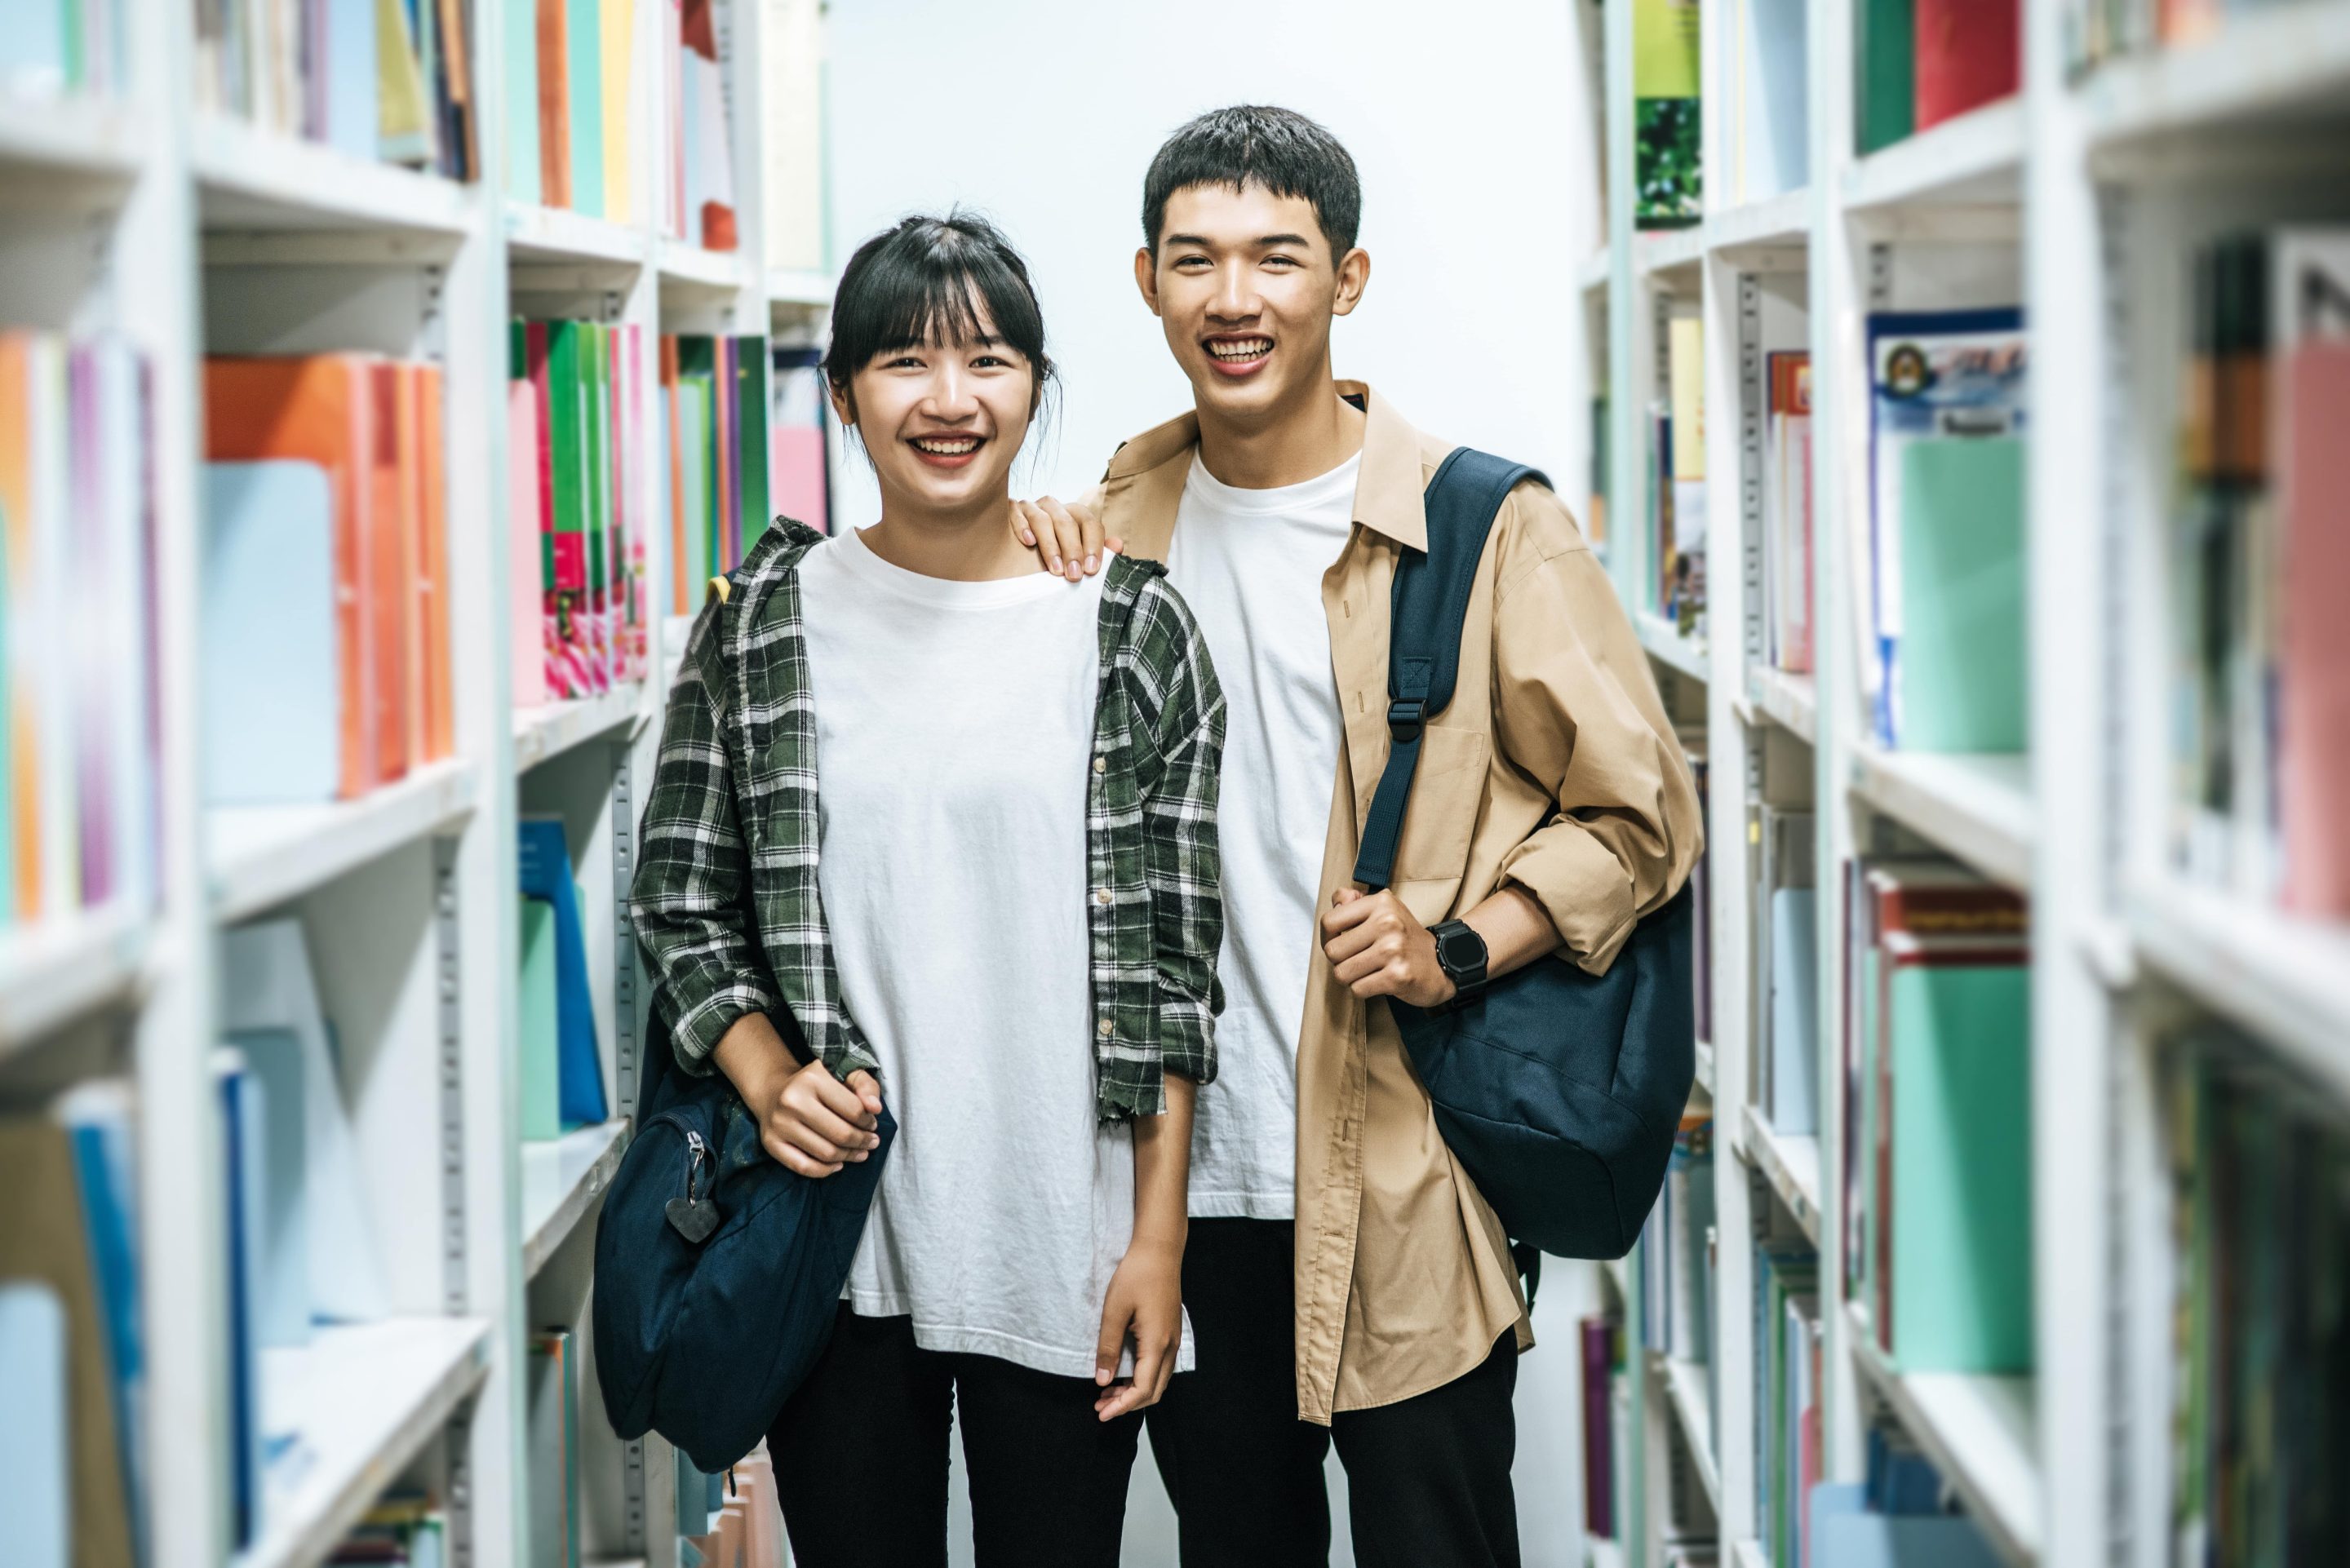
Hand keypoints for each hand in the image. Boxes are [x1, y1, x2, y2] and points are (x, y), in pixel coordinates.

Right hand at [745, 1057, 883, 1178]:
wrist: (773, 1091)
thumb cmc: (815, 1084)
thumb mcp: (843, 1073)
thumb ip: (866, 1085)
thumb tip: (875, 1108)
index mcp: (812, 1079)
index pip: (853, 1109)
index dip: (869, 1122)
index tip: (872, 1124)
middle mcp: (792, 1101)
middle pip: (840, 1134)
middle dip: (862, 1141)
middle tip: (871, 1142)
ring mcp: (779, 1124)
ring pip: (825, 1153)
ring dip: (848, 1156)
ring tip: (859, 1153)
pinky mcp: (771, 1143)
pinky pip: (803, 1167)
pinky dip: (825, 1170)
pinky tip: (838, 1164)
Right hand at [1012, 496, 1121, 581]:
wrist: (1016, 563)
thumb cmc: (1052, 561)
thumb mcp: (1076, 559)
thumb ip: (1098, 553)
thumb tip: (1118, 545)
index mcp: (1074, 515)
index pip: (1089, 522)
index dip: (1093, 545)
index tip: (1091, 570)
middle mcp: (1054, 507)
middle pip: (1067, 522)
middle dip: (1072, 550)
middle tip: (1074, 575)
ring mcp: (1031, 507)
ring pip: (1042, 519)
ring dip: (1050, 545)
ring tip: (1056, 570)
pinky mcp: (1010, 510)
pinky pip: (1015, 512)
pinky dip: (1022, 526)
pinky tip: (1029, 542)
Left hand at [1093, 1236, 1182, 1419]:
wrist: (1160, 1250)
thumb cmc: (1136, 1275)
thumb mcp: (1114, 1310)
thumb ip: (1109, 1348)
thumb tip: (1103, 1381)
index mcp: (1157, 1343)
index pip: (1143, 1390)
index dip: (1121, 1406)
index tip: (1100, 1413)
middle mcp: (1170, 1346)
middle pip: (1154, 1391)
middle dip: (1127, 1404)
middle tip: (1100, 1405)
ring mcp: (1173, 1340)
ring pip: (1158, 1380)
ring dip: (1134, 1392)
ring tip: (1107, 1393)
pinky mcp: (1170, 1332)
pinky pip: (1160, 1367)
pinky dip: (1142, 1378)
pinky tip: (1123, 1374)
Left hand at [1321, 887, 1457, 1007]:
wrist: (1442, 963)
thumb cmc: (1405, 938)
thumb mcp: (1385, 910)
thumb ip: (1355, 902)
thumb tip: (1336, 901)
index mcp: (1381, 903)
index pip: (1329, 921)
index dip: (1327, 937)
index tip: (1339, 942)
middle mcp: (1387, 923)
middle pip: (1332, 951)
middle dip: (1340, 961)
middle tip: (1357, 960)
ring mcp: (1393, 950)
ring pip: (1342, 973)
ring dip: (1351, 977)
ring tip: (1368, 971)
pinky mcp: (1397, 976)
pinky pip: (1358, 989)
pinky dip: (1363, 990)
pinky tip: (1378, 981)